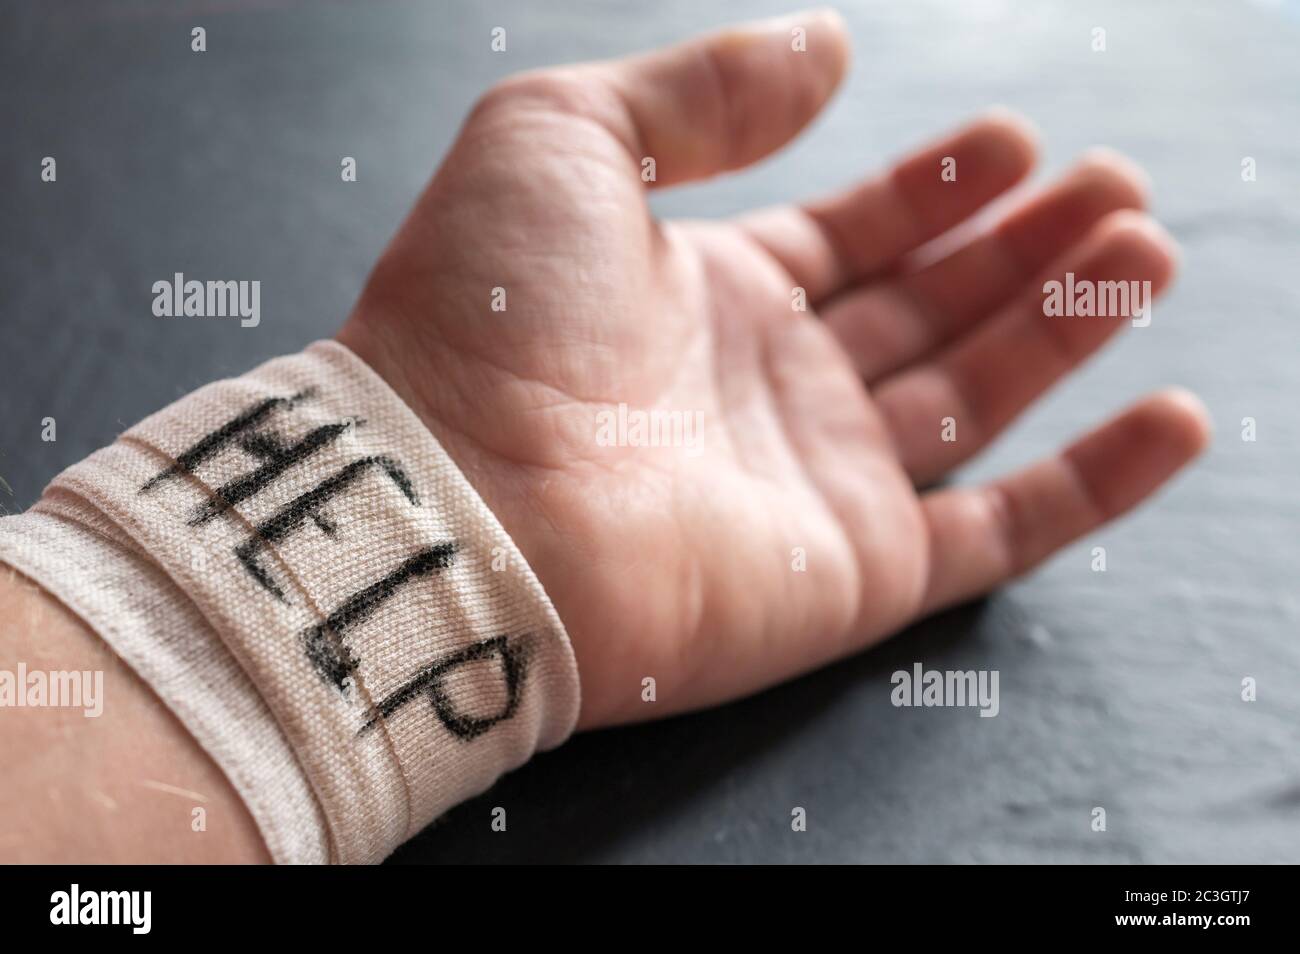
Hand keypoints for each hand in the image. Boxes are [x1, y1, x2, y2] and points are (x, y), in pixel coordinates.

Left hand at [337, 9, 1208, 729]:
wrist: (458, 500)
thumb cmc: (487, 311)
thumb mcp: (564, 135)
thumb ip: (699, 90)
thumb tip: (825, 47)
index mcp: (711, 292)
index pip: (852, 236)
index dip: (934, 187)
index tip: (1012, 139)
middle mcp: (771, 388)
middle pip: (929, 308)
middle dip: (1022, 244)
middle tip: (1111, 188)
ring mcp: (818, 484)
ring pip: (978, 401)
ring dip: (1067, 326)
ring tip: (1143, 251)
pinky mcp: (855, 576)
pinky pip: (1004, 533)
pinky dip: (1095, 485)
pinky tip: (1174, 419)